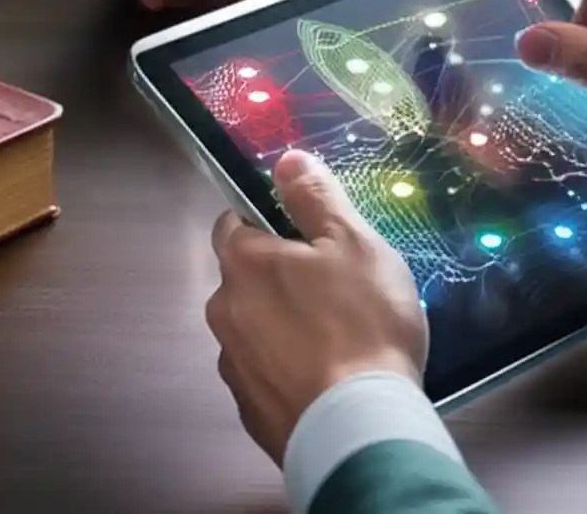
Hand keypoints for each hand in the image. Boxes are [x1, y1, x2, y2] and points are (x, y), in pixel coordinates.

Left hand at [207, 150, 425, 464]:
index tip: (305, 237)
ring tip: (336, 340)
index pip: (233, 225)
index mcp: (243, 263)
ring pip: (253, 330)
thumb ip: (316, 198)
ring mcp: (233, 366)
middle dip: (278, 280)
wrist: (359, 428)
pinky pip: (266, 376)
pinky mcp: (250, 410)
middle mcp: (223, 312)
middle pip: (244, 281)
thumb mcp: (354, 243)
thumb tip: (287, 159)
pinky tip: (326, 379)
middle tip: (334, 290)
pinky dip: (288, 372)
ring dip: (282, 328)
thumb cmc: (362, 324)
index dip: (266, 224)